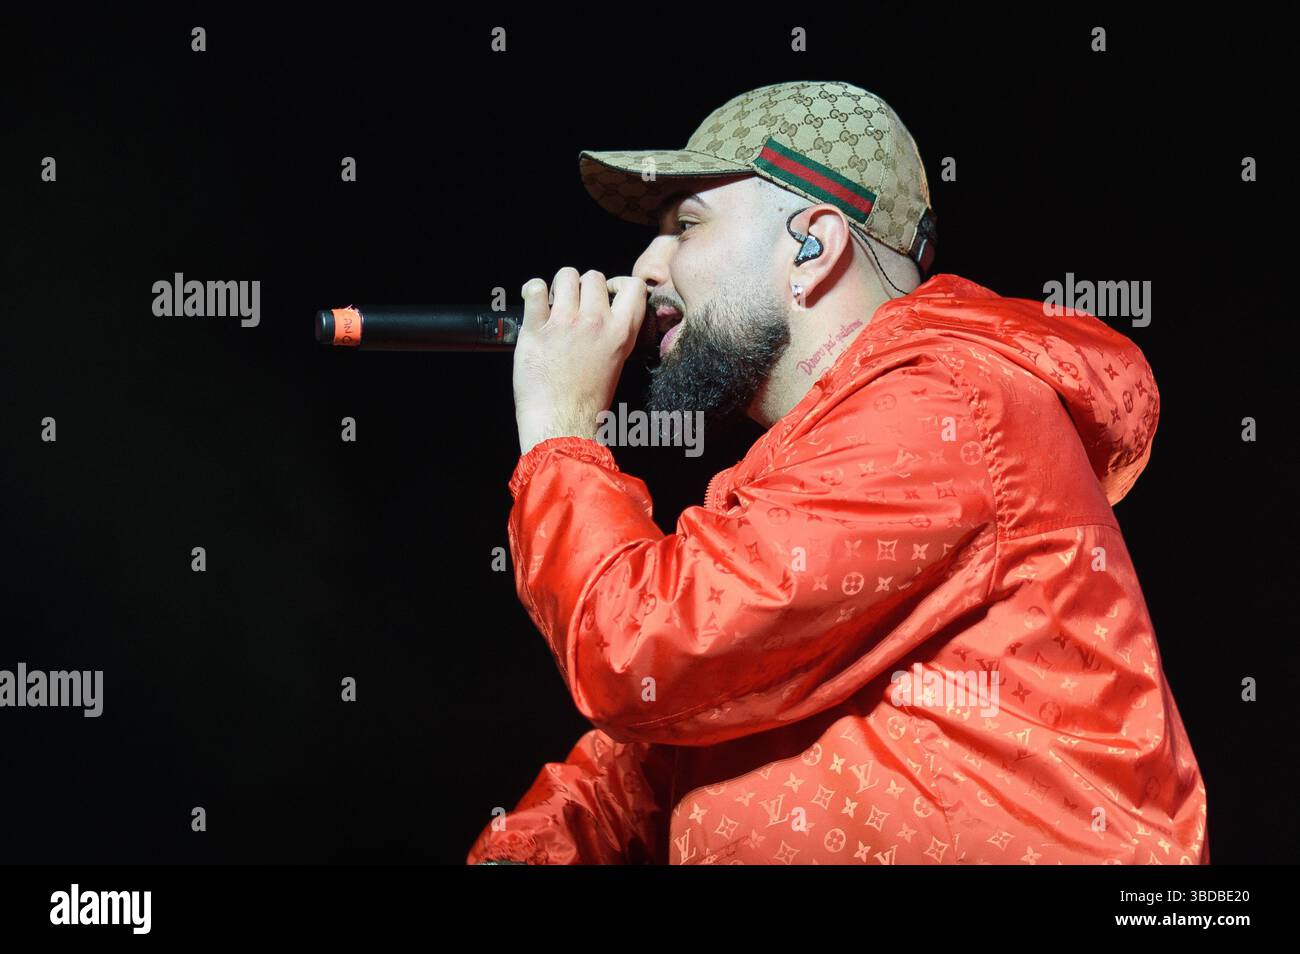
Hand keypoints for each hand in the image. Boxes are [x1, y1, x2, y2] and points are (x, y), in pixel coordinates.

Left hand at [513, 267, 647, 455]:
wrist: (562, 423)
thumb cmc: (588, 401)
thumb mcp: (618, 362)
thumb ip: (616, 333)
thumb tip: (609, 311)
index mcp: (621, 332)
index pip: (633, 285)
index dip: (618, 284)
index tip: (608, 294)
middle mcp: (595, 322)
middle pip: (594, 276)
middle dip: (584, 287)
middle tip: (575, 305)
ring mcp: (565, 323)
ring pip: (566, 275)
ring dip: (559, 286)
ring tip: (554, 302)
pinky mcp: (536, 329)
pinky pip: (534, 289)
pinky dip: (531, 291)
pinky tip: (533, 301)